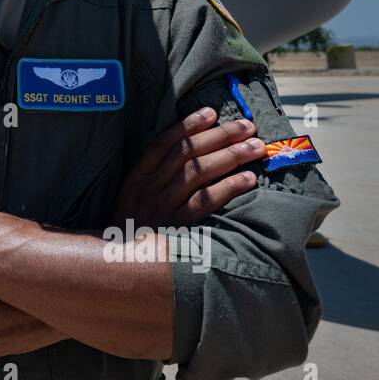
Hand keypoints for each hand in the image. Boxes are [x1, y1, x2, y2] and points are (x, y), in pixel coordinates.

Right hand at [113, 107, 267, 227]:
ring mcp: (162, 208)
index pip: (162, 143)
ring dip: (230, 156)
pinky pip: (206, 203)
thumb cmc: (134, 230)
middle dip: (218, 136)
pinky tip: (249, 179)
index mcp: (135, 179)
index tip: (211, 112)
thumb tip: (193, 150)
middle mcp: (147, 189)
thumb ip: (155, 178)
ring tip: (255, 147)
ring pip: (198, 174)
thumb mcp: (134, 200)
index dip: (187, 125)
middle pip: (185, 154)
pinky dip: (229, 188)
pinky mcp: (178, 228)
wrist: (123, 267)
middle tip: (246, 126)